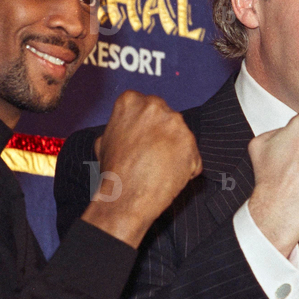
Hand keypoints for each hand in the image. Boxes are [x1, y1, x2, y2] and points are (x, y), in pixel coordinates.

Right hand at [82, 91, 201, 247]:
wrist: (125, 197)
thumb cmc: (113, 171)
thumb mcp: (105, 140)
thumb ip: (121, 125)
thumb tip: (127, 125)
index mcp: (131, 101)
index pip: (147, 107)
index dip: (146, 126)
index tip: (143, 140)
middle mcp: (155, 106)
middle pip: (167, 117)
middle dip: (163, 134)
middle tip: (152, 155)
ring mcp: (175, 123)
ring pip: (181, 135)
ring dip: (175, 150)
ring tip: (158, 168)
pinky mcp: (190, 143)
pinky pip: (193, 155)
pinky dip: (186, 167)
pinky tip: (169, 176)